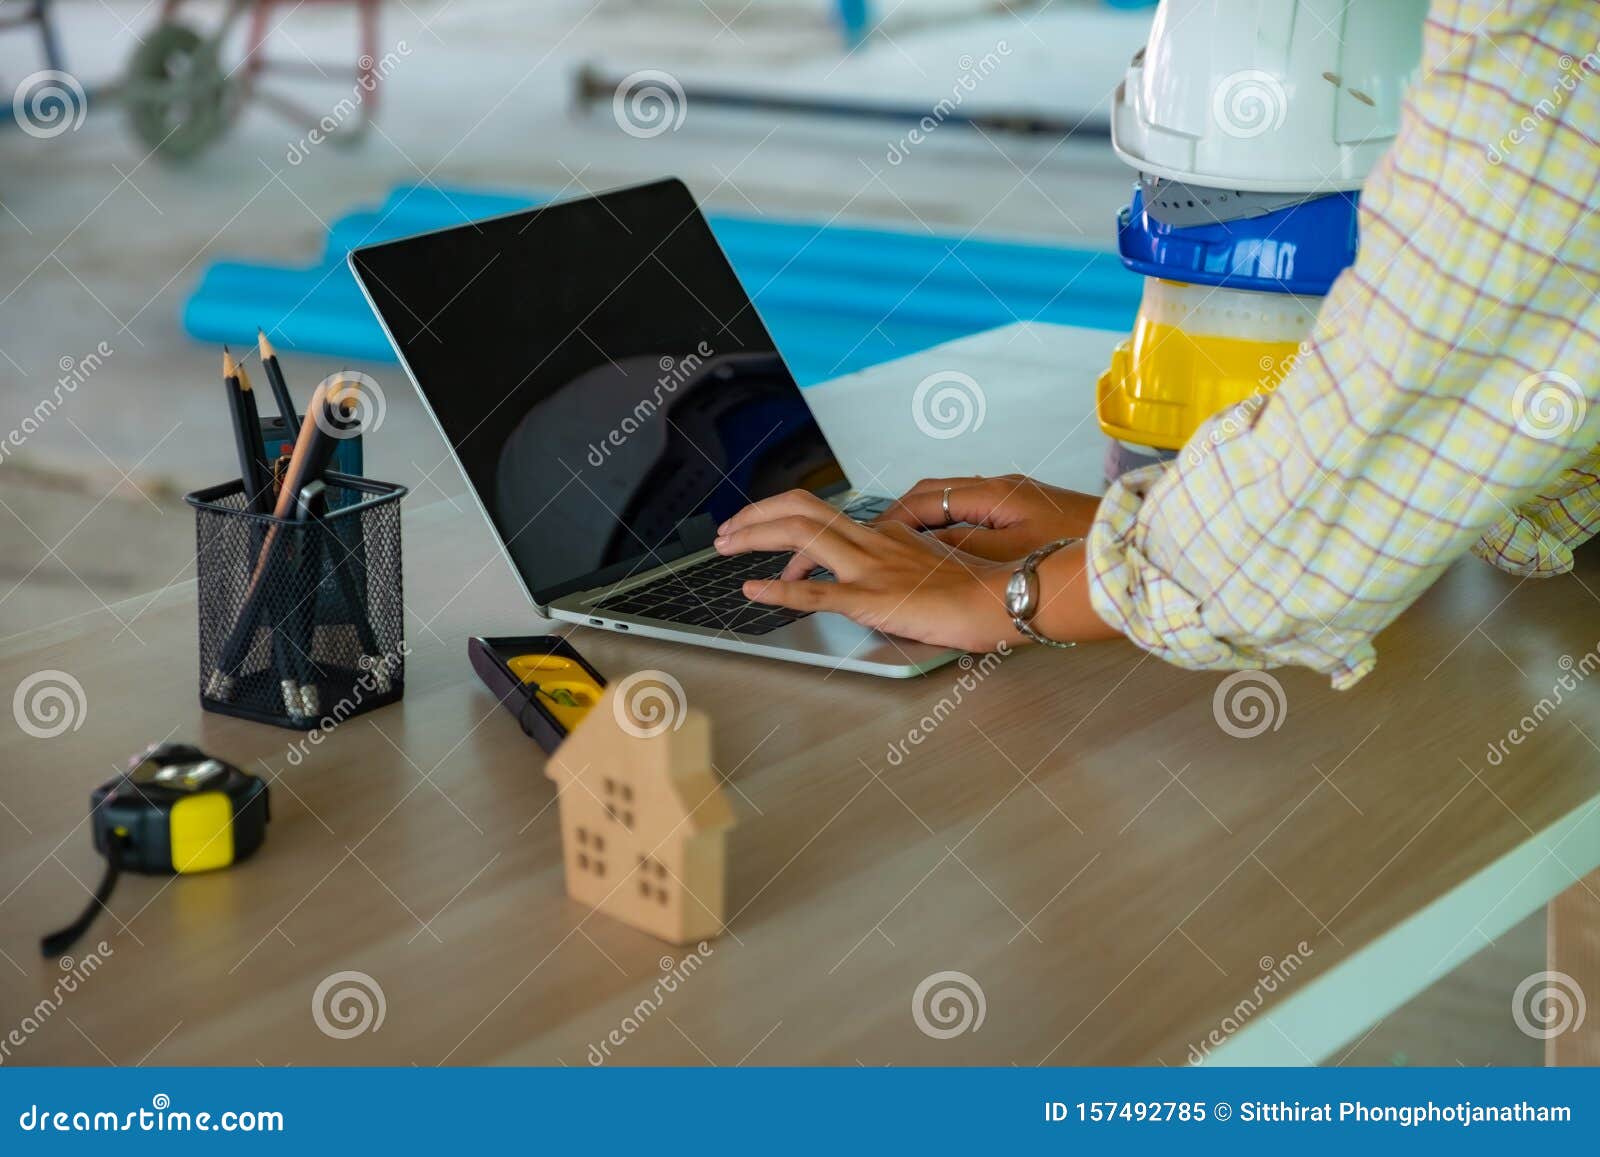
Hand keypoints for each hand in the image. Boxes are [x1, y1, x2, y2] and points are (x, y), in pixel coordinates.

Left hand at [713, 490, 1020, 651]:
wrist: (1003, 599)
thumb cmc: (980, 590)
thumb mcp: (936, 565)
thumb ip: (905, 564)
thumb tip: (886, 574)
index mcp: (886, 534)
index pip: (822, 515)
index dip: (782, 520)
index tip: (763, 534)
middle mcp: (872, 543)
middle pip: (800, 510)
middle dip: (754, 515)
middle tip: (726, 531)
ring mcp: (869, 569)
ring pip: (798, 536)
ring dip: (753, 536)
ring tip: (725, 546)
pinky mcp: (871, 600)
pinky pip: (814, 593)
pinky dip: (775, 591)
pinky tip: (751, 591)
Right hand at [873, 474, 1099, 561]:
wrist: (1126, 549)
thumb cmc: (1076, 548)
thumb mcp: (1006, 555)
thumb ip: (959, 548)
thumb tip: (921, 543)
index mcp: (992, 493)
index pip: (925, 498)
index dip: (893, 518)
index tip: (871, 536)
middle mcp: (1001, 487)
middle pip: (936, 493)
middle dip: (905, 516)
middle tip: (880, 541)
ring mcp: (1015, 498)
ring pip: (956, 503)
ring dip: (930, 522)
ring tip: (908, 549)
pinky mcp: (1029, 512)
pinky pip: (976, 513)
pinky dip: (954, 527)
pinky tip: (952, 551)